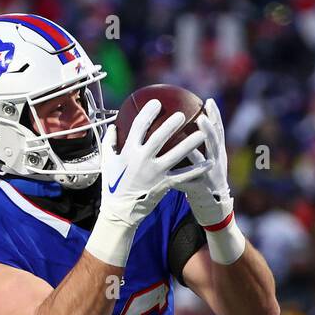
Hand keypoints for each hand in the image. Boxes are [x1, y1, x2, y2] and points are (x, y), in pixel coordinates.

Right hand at [98, 100, 211, 229]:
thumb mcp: (107, 162)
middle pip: (159, 138)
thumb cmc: (112, 185)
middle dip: (171, 125)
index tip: (157, 103)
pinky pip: (183, 176)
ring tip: (202, 134)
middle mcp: (143, 160)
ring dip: (190, 144)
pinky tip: (208, 163)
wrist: (120, 211)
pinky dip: (196, 170)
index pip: (139, 126)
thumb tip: (112, 127)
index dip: (148, 112)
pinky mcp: (164, 184)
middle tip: (182, 115)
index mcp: (129, 152)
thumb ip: (109, 143)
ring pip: (175, 155)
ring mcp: (155, 173)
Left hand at [175, 98, 234, 227]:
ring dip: (195, 154)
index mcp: (217, 152)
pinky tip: (168, 176)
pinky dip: (178, 180)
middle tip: (201, 117)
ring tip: (188, 147)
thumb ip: (199, 146)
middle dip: (210, 130)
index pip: (218, 130)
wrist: (214, 207)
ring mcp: (210, 177)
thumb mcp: (208, 161)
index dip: (216, 116)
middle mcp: (216, 162)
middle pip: (215, 143)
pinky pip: (187, 184)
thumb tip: (183, 127)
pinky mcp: (201, 191)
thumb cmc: (206, 179)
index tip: (208, 101)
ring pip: (203, 164)